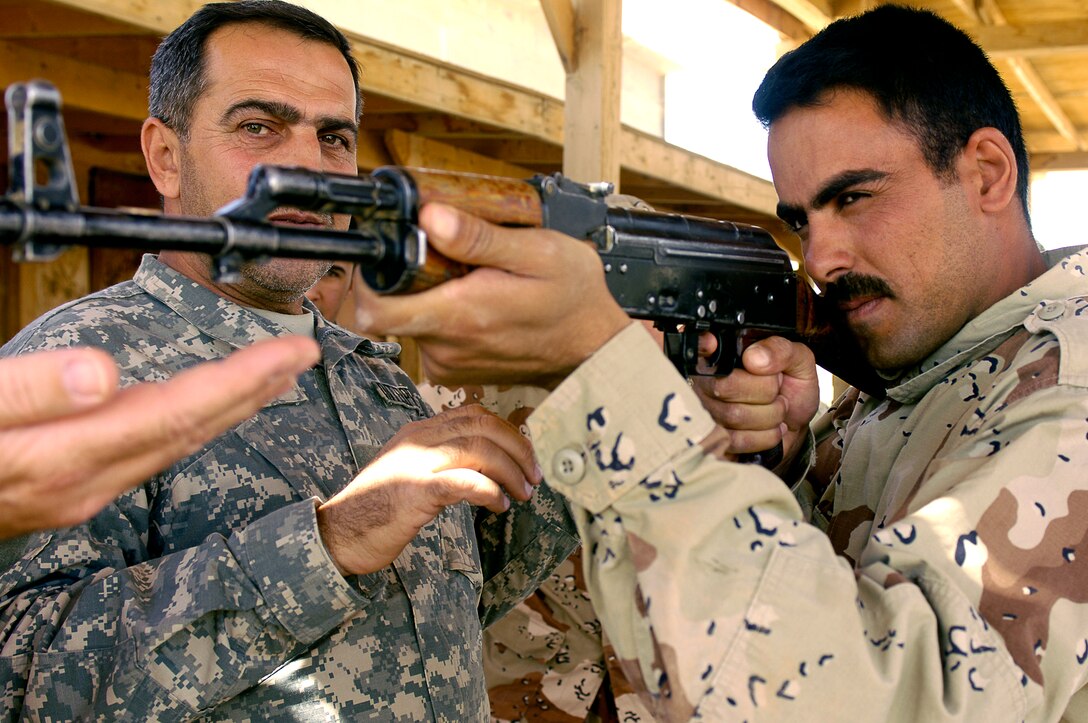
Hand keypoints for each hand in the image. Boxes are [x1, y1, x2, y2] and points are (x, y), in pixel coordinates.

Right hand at [0, 337, 319, 537]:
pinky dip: (188, 422)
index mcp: (69, 456)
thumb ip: (28, 392)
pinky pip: (148, 452)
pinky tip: (197, 408)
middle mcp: (88, 480)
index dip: (244, 379)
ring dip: (229, 406)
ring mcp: (80, 490)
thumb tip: (106, 372)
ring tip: (269, 375)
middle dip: (255, 389)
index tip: (293, 350)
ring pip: (177, 443)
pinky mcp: (67, 488)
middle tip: (302, 354)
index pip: (183, 410)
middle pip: (195, 428)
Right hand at [316, 404, 540, 575]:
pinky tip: (499, 505)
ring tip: (521, 494)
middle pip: (483, 426)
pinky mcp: (414, 491)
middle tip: (533, 477)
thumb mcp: (409, 471)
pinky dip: (490, 490)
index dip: (508, 432)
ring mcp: (415, 463)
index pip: (474, 414)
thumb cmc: (375, 510)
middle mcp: (418, 439)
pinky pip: (464, 481)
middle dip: (518, 449)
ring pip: (479, 449)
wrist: (336, 534)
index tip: (525, 456)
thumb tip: (487, 466)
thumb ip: (441, 461)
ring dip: (510, 472)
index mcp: (418, 431)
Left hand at [353, 203, 630, 388]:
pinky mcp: (456, 370)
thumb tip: (430, 217)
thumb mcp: (538, 253)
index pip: (375, 308)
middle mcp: (447, 345)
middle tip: (450, 256)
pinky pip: (431, 336)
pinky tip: (479, 302)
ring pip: (413, 319)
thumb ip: (480, 238)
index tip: (384, 251)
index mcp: (459, 314)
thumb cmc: (574, 300)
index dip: (368, 277)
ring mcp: (449, 362)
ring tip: (474, 279)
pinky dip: (445, 316)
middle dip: (410, 276)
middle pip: (393, 306)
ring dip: (431, 295)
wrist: (594, 350)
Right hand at [691, 335, 819, 466]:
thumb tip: (753, 358)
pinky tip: (771, 428)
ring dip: (769, 417)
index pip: (698, 345)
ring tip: (777, 410)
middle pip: (724, 385)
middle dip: (765, 393)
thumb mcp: (798, 362)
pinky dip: (765, 436)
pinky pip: (736, 439)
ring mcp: (707, 411)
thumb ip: (781, 351)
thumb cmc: (792, 390)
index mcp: (726, 353)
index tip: (711, 343)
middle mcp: (708, 380)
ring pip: (732, 415)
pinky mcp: (715, 438)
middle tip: (778, 391)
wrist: (795, 425)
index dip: (700, 345)